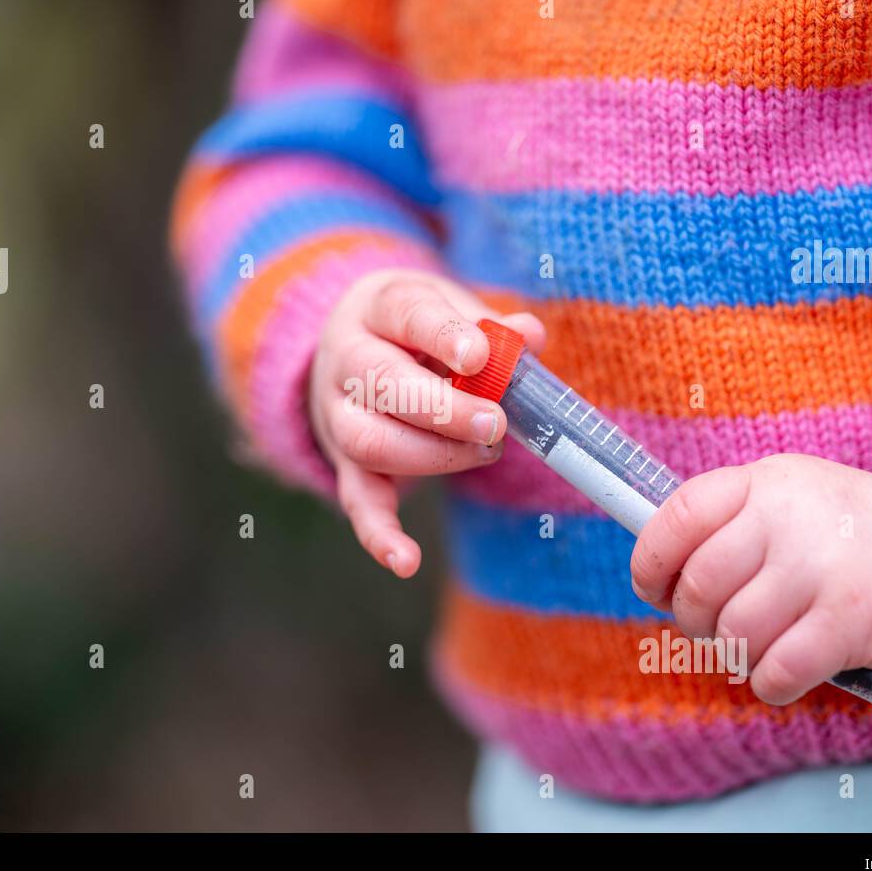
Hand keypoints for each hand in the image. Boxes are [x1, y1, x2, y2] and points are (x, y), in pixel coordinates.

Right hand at [309, 268, 543, 577]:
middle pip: (380, 383)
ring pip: (369, 441)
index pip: (404, 314)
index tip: (477, 356)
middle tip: (494, 424)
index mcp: (377, 308)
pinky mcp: (345, 464)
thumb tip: (530, 335)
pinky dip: (380, 535)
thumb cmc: (417, 329)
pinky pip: (357, 501)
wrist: (351, 348)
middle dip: (441, 408)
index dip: (441, 335)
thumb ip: (491, 326)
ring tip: (486, 451)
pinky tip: (406, 561)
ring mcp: (340, 416)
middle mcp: (346, 359)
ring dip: (432, 456)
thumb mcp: (450, 310)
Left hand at [629, 454, 871, 705]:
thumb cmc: (832, 529)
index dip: (651, 561)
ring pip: (734, 635)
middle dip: (694, 619)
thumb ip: (718, 522)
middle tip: (716, 624)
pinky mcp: (848, 624)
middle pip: (699, 587)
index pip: (680, 517)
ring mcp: (818, 571)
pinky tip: (782, 670)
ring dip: (737, 653)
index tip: (654, 588)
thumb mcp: (776, 493)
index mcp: (759, 484)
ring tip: (760, 643)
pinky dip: (768, 682)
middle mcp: (786, 521)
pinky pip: (776, 671)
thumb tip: (652, 574)